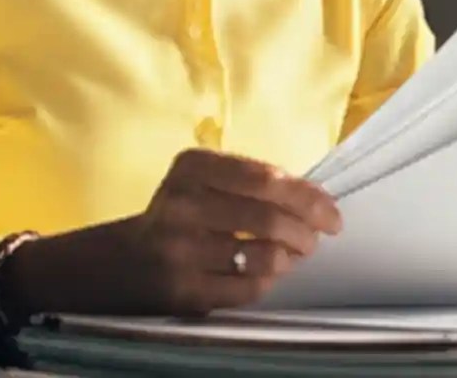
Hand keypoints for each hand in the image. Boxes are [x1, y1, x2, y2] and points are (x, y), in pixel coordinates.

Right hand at [131, 149, 343, 312]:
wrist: (125, 260)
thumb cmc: (183, 214)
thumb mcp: (206, 180)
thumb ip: (255, 182)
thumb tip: (318, 201)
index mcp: (193, 167)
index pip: (265, 179)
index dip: (307, 197)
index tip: (331, 213)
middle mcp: (183, 204)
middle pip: (268, 218)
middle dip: (305, 231)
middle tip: (314, 239)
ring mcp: (181, 249)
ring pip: (262, 255)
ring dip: (290, 258)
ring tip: (294, 256)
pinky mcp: (185, 289)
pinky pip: (247, 287)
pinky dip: (268, 281)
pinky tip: (267, 275)